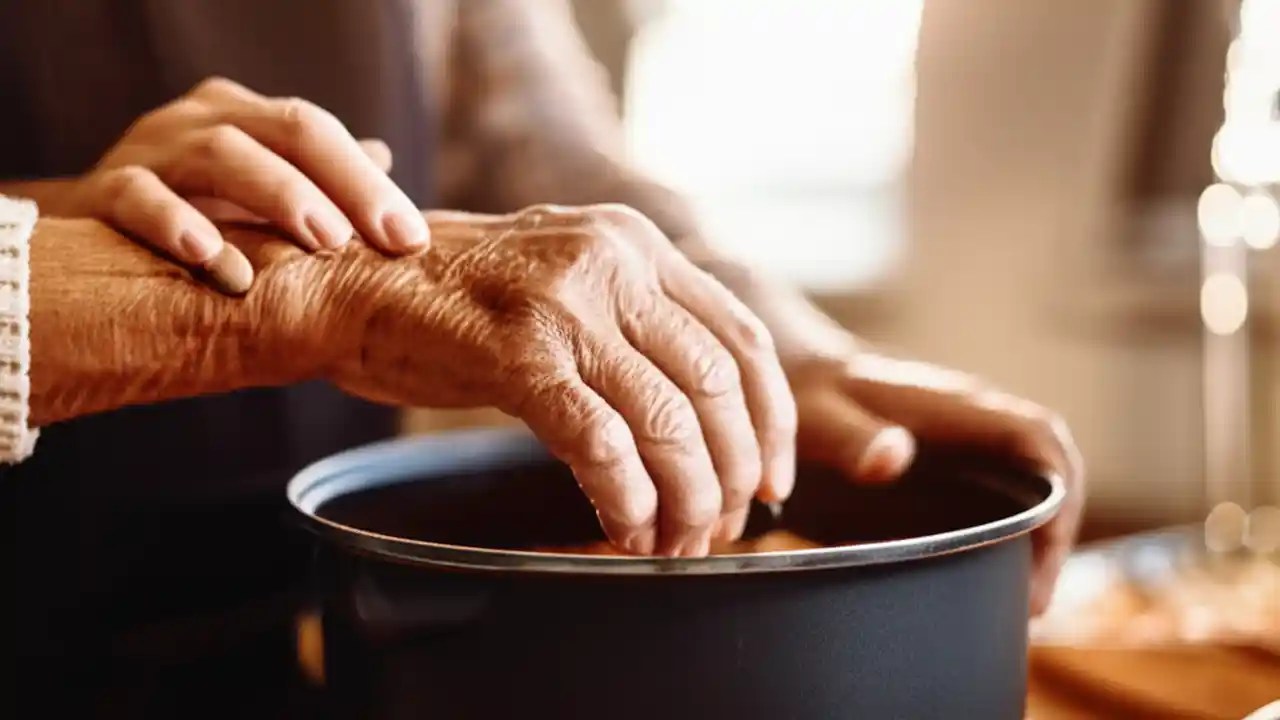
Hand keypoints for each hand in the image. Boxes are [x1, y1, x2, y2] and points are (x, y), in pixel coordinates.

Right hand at [37, 77, 427, 292]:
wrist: (91, 239)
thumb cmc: (200, 219)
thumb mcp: (263, 200)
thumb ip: (321, 184)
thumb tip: (384, 159)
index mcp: (249, 118)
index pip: (320, 133)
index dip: (369, 184)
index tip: (412, 240)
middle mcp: (202, 120)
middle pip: (285, 131)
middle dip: (341, 186)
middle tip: (376, 239)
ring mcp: (151, 150)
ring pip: (219, 154)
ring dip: (276, 195)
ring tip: (321, 241)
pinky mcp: (102, 191)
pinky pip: (137, 198)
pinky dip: (174, 222)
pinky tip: (211, 256)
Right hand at [311, 204, 797, 556]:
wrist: (348, 283)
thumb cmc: (457, 300)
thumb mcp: (565, 282)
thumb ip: (634, 323)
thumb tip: (708, 417)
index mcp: (636, 245)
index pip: (741, 340)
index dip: (772, 422)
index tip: (774, 480)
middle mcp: (612, 261)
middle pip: (716, 387)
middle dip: (733, 474)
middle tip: (720, 528)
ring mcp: (563, 304)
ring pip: (667, 421)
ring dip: (686, 500)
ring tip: (676, 544)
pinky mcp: (515, 352)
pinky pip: (601, 443)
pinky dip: (628, 500)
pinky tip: (626, 531)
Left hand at [786, 352, 1084, 615]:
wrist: (783, 390)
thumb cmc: (805, 396)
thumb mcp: (817, 415)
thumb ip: (851, 436)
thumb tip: (894, 457)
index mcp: (954, 407)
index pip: (1039, 437)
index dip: (1061, 490)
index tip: (1046, 552)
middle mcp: (972, 432)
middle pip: (1046, 479)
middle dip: (1053, 540)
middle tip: (1030, 606)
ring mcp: (961, 459)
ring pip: (1022, 503)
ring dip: (1027, 554)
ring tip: (1009, 614)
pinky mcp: (941, 487)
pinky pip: (985, 520)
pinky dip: (990, 557)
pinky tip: (969, 597)